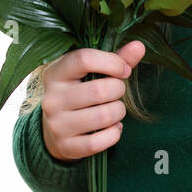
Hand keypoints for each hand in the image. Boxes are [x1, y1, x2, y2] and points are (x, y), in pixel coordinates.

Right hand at [40, 40, 146, 162]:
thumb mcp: (90, 74)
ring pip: (104, 116)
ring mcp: (57, 124)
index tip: (124, 70)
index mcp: (55, 73)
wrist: (54, 131)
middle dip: (119, 90)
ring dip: (119, 112)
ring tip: (114, 110)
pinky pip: (101, 141)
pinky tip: (112, 128)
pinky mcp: (66, 146)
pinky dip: (114, 133)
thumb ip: (115, 59)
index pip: (84, 59)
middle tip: (117, 92)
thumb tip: (139, 46)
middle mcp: (52, 98)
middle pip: (100, 90)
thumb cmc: (79, 93)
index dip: (112, 62)